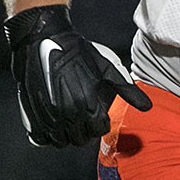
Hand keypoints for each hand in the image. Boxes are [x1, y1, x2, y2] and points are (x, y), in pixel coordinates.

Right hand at [5, 4, 151, 147]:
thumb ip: (126, 89)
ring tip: (69, 122)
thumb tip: (146, 106)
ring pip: (61, 141)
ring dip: (67, 135)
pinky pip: (41, 138)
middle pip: (80, 138)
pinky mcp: (32, 113)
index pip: (99, 130)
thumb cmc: (76, 51)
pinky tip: (53, 124)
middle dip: (85, 131)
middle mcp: (68, 113)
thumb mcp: (106, 66)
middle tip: (84, 118)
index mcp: (88, 103)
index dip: (101, 124)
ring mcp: (48, 115)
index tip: (98, 115)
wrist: (42, 38)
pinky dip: (47, 136)